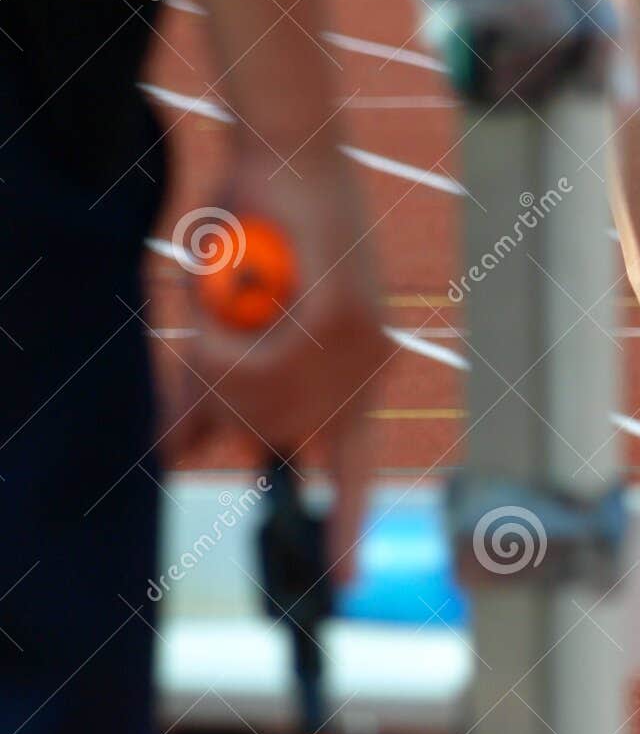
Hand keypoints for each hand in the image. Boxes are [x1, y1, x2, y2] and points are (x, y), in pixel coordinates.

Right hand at [164, 140, 387, 574]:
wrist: (285, 148)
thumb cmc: (257, 233)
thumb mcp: (224, 328)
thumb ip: (212, 391)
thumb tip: (179, 455)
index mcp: (354, 383)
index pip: (354, 469)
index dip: (344, 528)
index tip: (340, 585)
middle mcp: (367, 374)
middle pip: (273, 444)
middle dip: (214, 416)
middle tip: (192, 359)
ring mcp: (364, 348)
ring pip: (261, 407)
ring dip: (210, 370)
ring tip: (206, 320)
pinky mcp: (347, 316)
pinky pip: (259, 365)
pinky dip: (221, 338)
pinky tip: (219, 300)